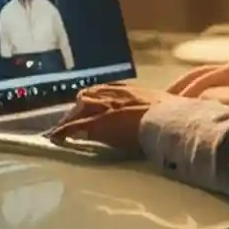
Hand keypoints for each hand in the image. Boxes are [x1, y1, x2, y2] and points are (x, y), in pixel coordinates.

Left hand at [44, 83, 173, 155]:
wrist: (168, 121)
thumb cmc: (173, 116)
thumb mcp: (165, 106)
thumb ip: (158, 107)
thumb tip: (168, 113)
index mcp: (131, 91)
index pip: (106, 90)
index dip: (97, 99)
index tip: (92, 106)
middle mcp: (114, 94)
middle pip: (88, 97)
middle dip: (80, 109)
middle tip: (73, 120)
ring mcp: (104, 107)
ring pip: (79, 110)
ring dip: (70, 120)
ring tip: (61, 130)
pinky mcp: (97, 122)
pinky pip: (73, 126)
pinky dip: (62, 132)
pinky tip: (55, 138)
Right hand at [165, 61, 228, 109]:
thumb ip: (224, 106)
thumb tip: (198, 106)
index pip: (200, 80)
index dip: (184, 93)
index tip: (167, 105)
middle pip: (202, 72)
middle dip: (182, 84)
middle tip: (163, 97)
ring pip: (211, 73)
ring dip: (193, 83)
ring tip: (178, 96)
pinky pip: (221, 78)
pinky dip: (206, 85)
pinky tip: (203, 96)